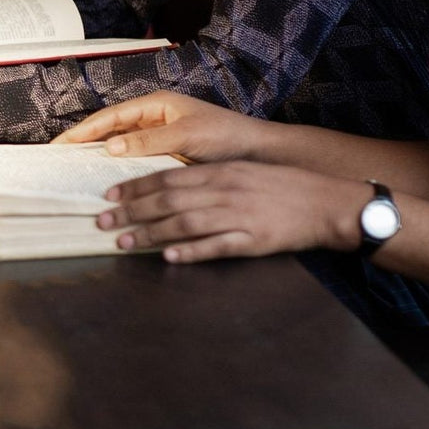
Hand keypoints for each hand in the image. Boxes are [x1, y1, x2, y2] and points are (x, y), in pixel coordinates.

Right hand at [55, 90, 273, 163]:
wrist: (259, 155)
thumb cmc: (228, 137)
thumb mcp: (187, 136)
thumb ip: (149, 142)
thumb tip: (110, 148)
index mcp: (157, 105)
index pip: (111, 116)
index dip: (85, 130)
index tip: (62, 144)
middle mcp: (155, 120)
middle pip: (111, 130)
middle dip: (85, 142)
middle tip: (59, 158)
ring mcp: (160, 138)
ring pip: (121, 147)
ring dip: (99, 157)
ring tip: (75, 170)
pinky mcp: (168, 156)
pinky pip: (135, 161)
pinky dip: (119, 170)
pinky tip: (108, 181)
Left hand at [96, 160, 369, 262]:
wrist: (326, 202)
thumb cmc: (280, 186)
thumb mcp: (240, 171)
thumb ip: (206, 179)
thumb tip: (169, 188)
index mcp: (219, 172)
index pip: (167, 177)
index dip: (135, 187)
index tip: (109, 195)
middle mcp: (224, 190)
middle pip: (168, 200)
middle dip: (131, 211)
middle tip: (102, 221)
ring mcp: (238, 216)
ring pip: (185, 224)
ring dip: (150, 234)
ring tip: (124, 243)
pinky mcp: (253, 240)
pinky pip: (216, 247)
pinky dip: (191, 251)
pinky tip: (170, 257)